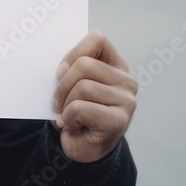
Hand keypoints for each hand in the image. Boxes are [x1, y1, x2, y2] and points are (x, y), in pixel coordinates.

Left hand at [51, 31, 137, 162]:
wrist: (83, 146)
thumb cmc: (78, 112)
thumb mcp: (73, 83)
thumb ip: (72, 68)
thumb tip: (61, 68)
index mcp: (116, 66)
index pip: (97, 39)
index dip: (73, 53)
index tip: (61, 72)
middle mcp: (126, 82)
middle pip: (85, 64)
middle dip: (63, 84)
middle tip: (58, 101)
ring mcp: (126, 102)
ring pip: (83, 87)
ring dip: (65, 103)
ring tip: (67, 114)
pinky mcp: (119, 121)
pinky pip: (80, 108)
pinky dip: (68, 117)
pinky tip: (73, 124)